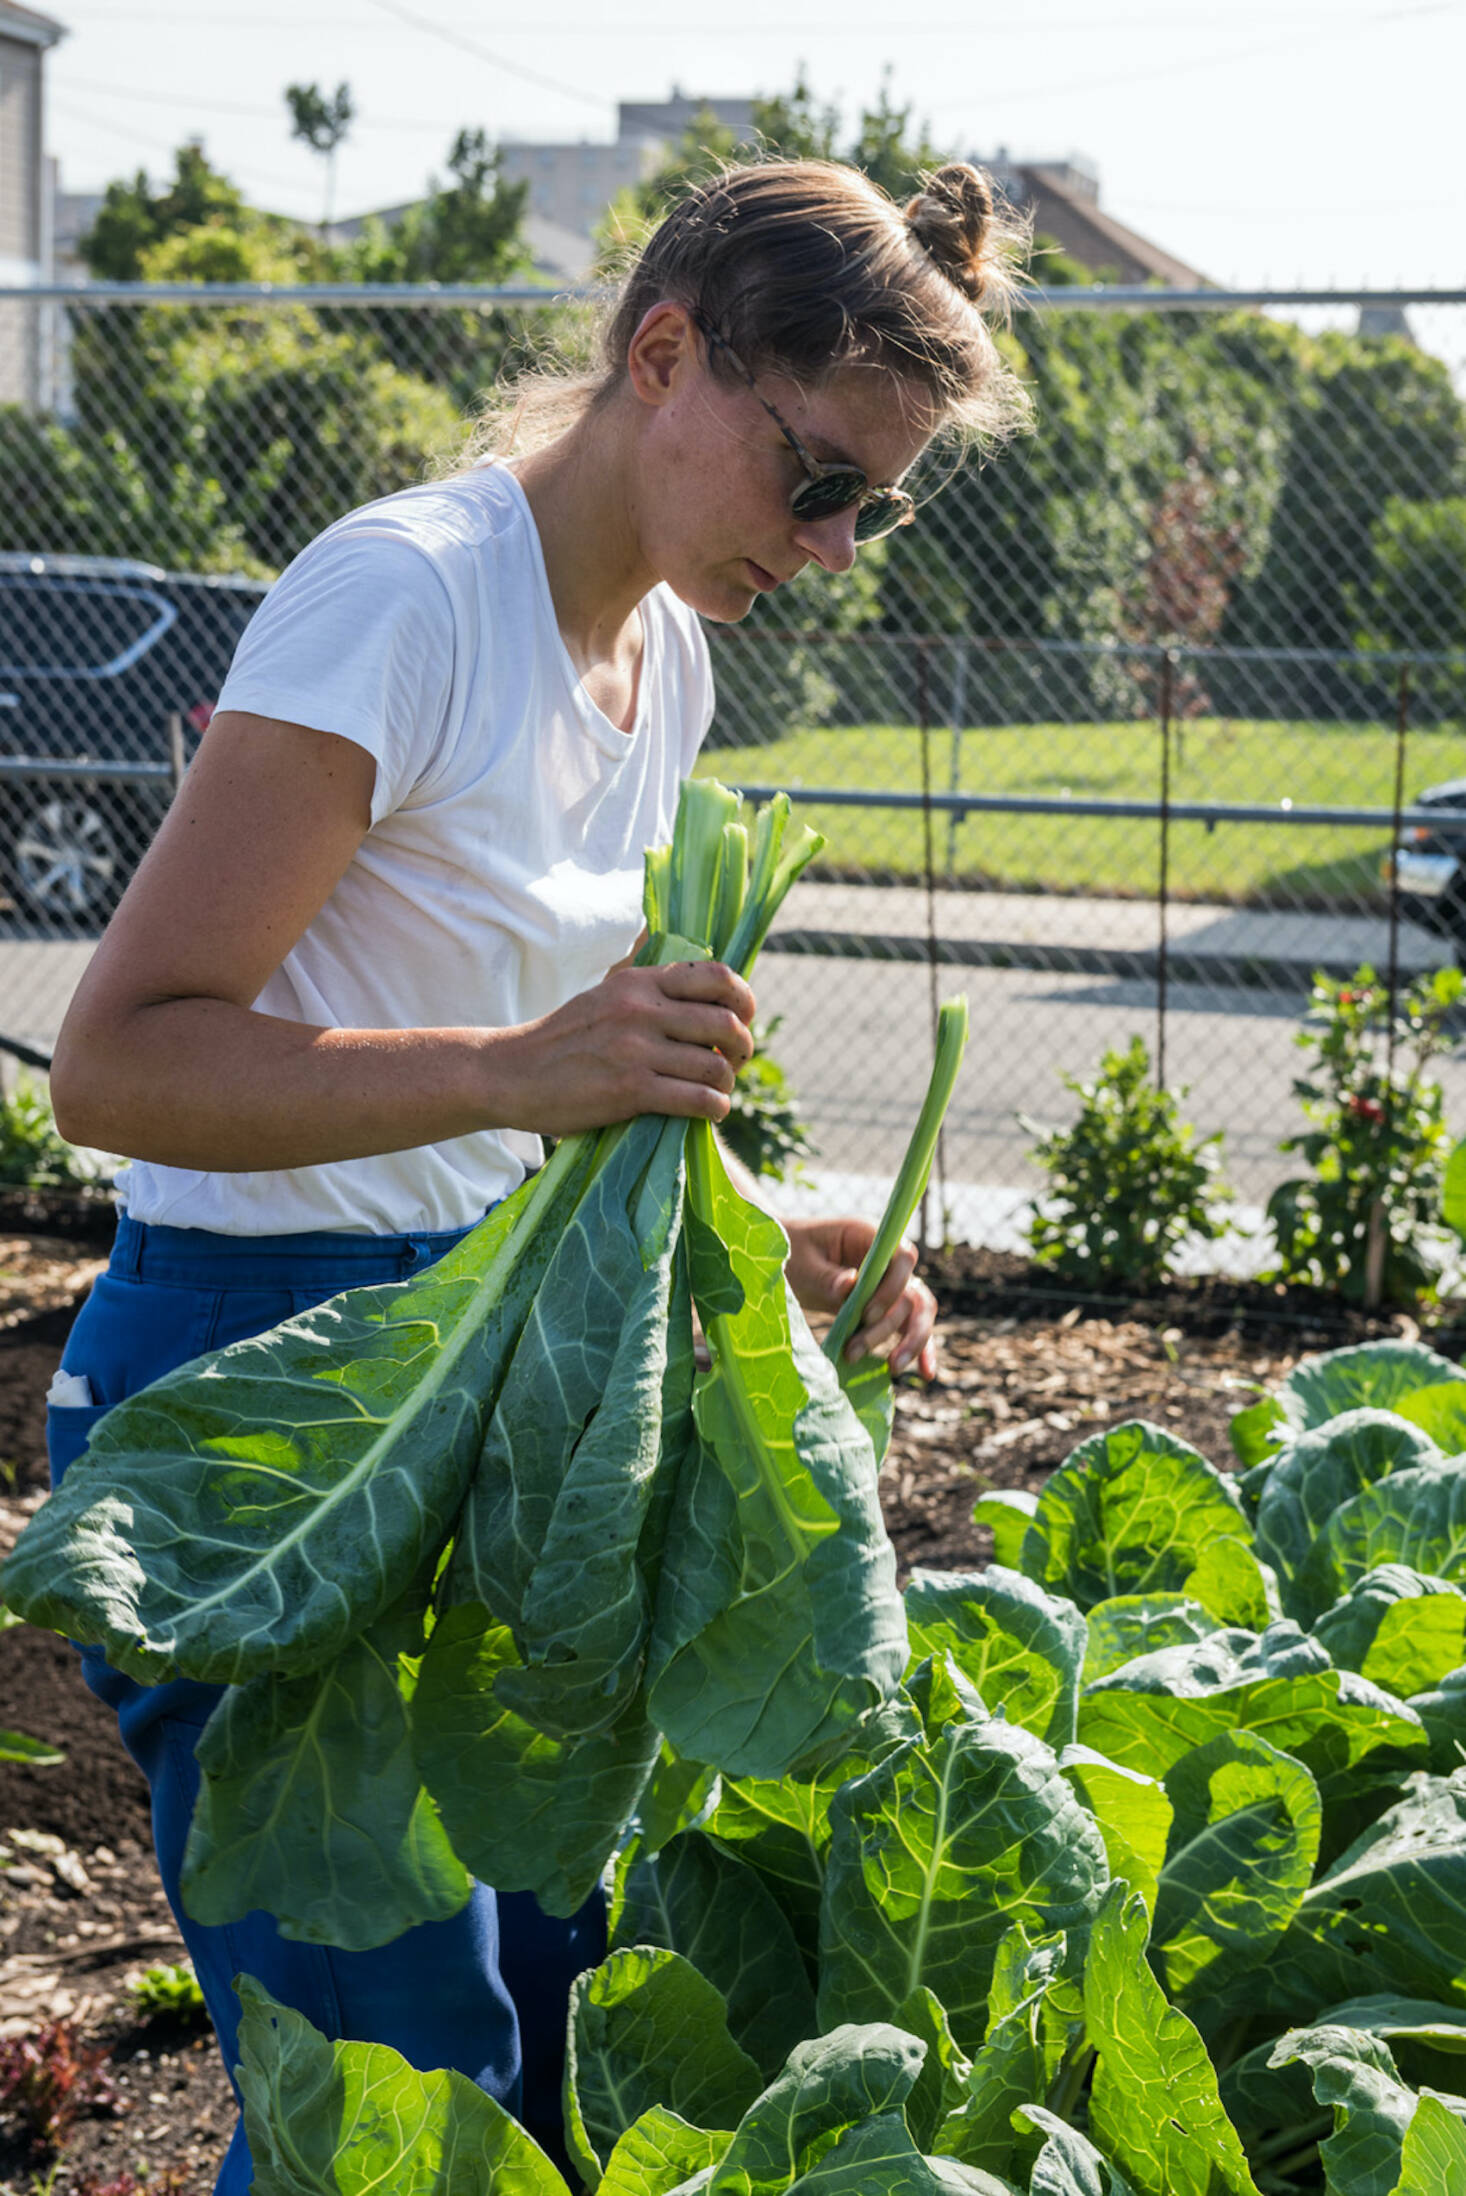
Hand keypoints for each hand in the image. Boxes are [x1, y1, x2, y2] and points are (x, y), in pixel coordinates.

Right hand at [493, 960, 755, 1136]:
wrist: (510, 1074)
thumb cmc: (563, 1041)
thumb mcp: (605, 998)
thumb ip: (648, 992)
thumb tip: (703, 995)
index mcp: (639, 982)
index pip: (717, 976)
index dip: (744, 999)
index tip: (743, 1019)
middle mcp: (641, 1009)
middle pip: (726, 1023)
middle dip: (743, 1048)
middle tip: (735, 1063)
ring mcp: (636, 1049)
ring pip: (715, 1065)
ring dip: (728, 1084)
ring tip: (718, 1091)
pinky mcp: (630, 1089)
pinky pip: (697, 1099)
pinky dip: (715, 1108)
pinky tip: (710, 1112)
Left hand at [784, 1216, 937, 1379]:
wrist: (784, 1262)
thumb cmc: (790, 1254)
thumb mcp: (801, 1264)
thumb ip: (826, 1276)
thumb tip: (851, 1286)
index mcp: (868, 1236)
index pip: (901, 1257)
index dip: (892, 1286)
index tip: (866, 1313)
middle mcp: (886, 1260)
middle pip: (912, 1291)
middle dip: (893, 1324)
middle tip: (857, 1349)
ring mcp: (889, 1284)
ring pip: (915, 1312)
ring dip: (909, 1342)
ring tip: (891, 1369)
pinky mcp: (885, 1307)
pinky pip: (908, 1326)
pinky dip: (920, 1349)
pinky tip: (925, 1373)